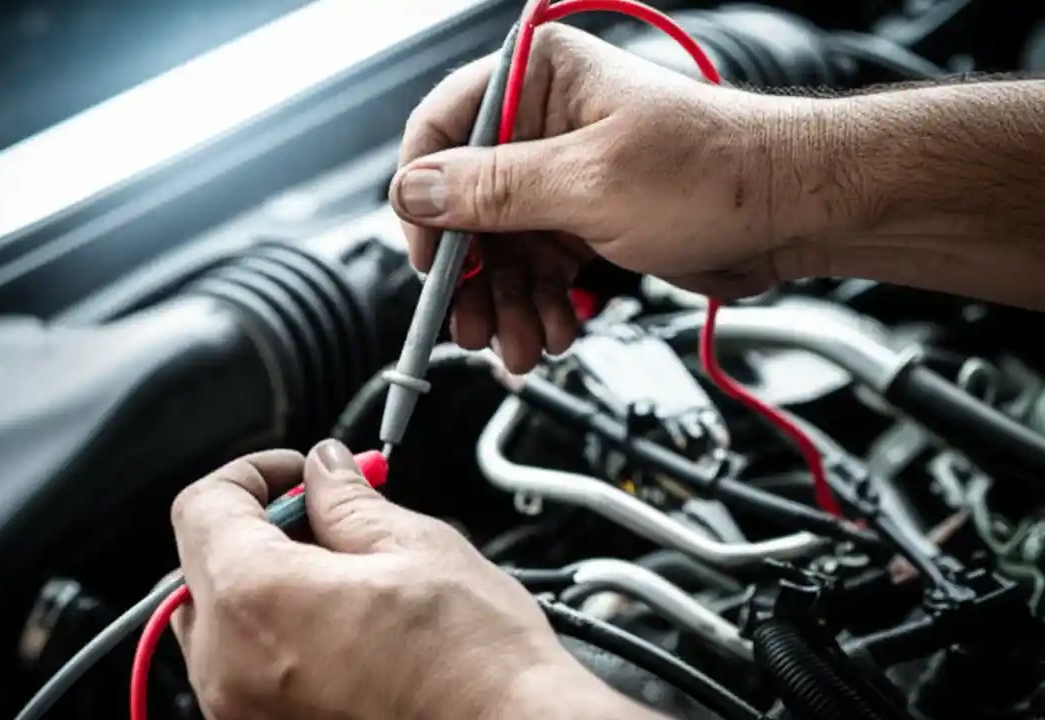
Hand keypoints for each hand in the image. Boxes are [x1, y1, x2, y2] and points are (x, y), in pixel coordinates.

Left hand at [169, 439, 644, 719]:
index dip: (251, 473)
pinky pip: (245, 672)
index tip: (296, 472)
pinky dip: (277, 637)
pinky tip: (343, 626)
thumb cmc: (475, 664)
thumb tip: (322, 471)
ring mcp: (241, 714)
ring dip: (268, 583)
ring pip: (222, 623)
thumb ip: (345, 500)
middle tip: (330, 516)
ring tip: (347, 574)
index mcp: (255, 598)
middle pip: (203, 565)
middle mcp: (228, 666)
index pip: (203, 506)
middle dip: (260, 528)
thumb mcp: (414, 546)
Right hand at [391, 23, 797, 371]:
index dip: (424, 199)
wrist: (790, 213)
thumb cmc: (716, 171)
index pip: (440, 131)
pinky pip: (534, 271)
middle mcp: (539, 124)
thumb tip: (415, 190)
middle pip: (463, 206)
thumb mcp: (590, 183)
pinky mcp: (579, 220)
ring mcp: (558, 175)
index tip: (430, 258)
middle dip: (469, 277)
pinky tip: (552, 333)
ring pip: (498, 251)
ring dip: (504, 306)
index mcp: (536, 80)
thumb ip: (493, 190)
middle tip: (470, 327)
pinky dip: (537, 308)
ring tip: (521, 346)